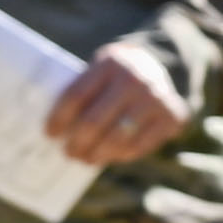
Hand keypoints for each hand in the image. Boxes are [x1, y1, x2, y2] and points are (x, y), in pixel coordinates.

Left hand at [41, 42, 184, 169]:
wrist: (159, 65)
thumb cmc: (115, 76)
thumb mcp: (99, 70)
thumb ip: (81, 92)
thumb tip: (55, 131)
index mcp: (110, 64)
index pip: (76, 96)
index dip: (58, 119)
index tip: (50, 134)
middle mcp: (135, 79)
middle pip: (93, 121)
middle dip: (77, 143)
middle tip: (69, 153)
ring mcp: (156, 99)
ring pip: (116, 138)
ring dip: (96, 154)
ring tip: (87, 158)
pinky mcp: (172, 117)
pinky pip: (139, 146)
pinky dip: (121, 155)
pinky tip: (111, 156)